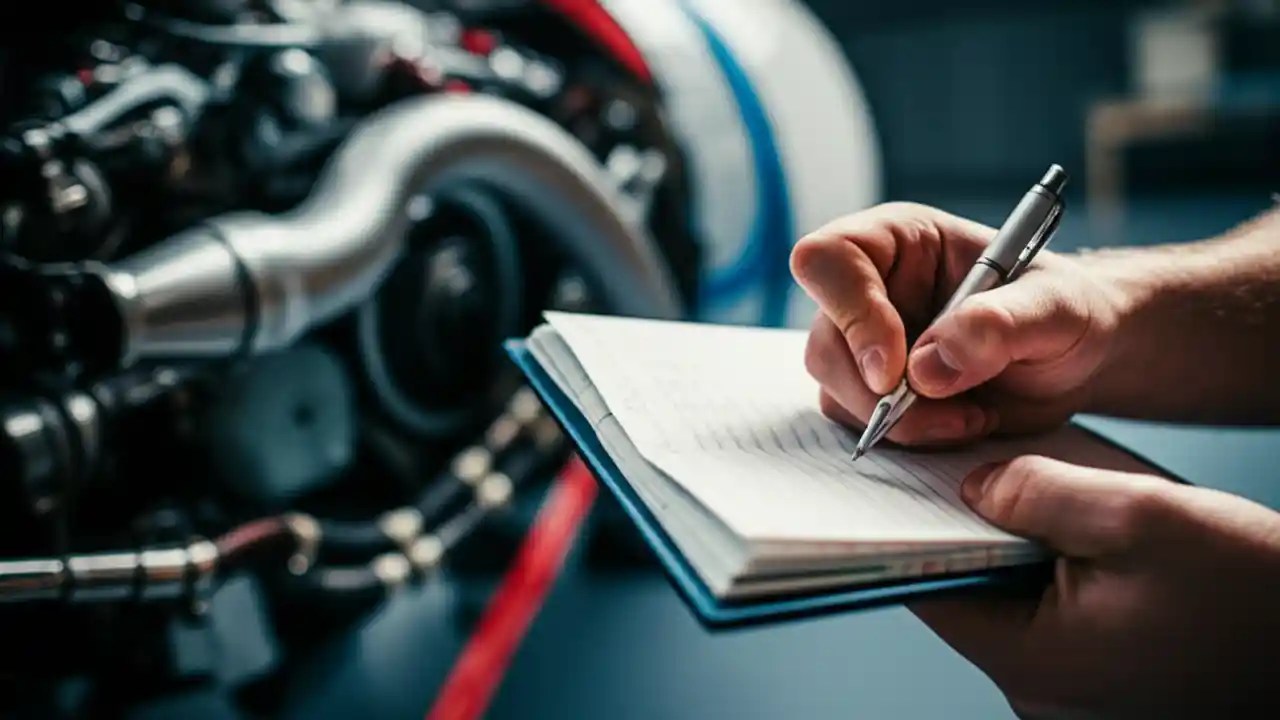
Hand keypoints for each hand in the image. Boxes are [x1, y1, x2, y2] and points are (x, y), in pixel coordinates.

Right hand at [790, 202, 1122, 446]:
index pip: (828, 258)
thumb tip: (925, 370)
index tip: (894, 368)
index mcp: (900, 240)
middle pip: (826, 340)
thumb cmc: (1069, 312)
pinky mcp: (874, 389)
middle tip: (950, 410)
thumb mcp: (1055, 307)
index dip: (850, 313)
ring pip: (835, 388)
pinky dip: (908, 435)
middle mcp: (871, 287)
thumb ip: (996, 326)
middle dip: (880, 391)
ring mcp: (866, 341)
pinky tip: (960, 422)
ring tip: (971, 415)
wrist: (1079, 359)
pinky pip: (858, 421)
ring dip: (900, 420)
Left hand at [911, 458, 1279, 717]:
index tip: (910, 474)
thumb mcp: (1139, 515)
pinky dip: (1055, 577)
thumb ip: (1038, 491)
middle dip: (974, 532)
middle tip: (981, 470)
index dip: (913, 526)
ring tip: (1038, 498)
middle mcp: (1042, 692)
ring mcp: (1075, 695)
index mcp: (1033, 662)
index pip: (927, 587)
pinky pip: (1052, 622)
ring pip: (1012, 607)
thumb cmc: (1251, 593)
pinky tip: (1079, 537)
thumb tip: (973, 486)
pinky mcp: (1106, 685)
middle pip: (969, 595)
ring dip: (1019, 553)